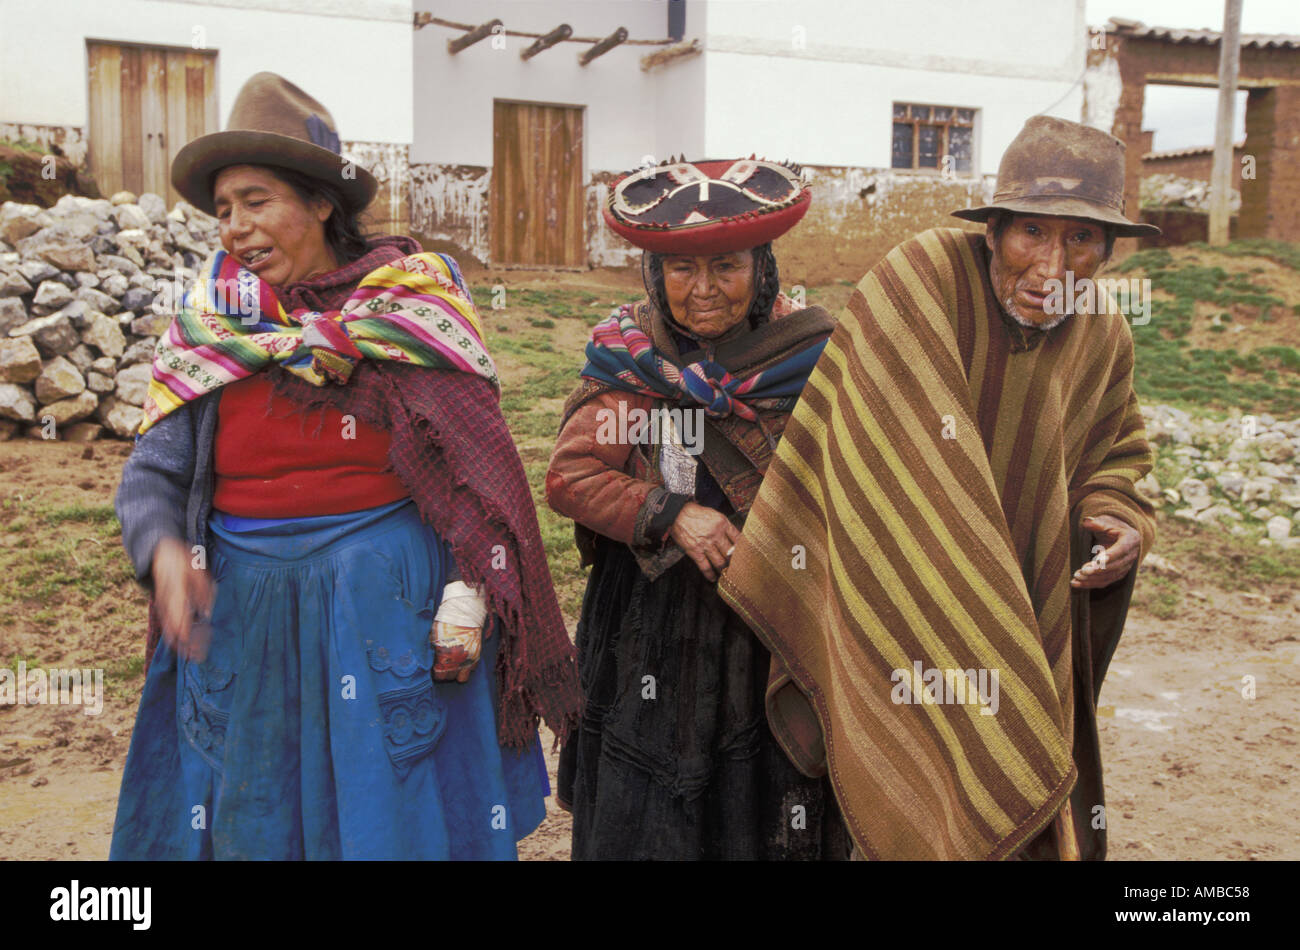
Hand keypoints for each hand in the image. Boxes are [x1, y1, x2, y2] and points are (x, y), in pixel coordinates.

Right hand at [151, 536, 215, 661]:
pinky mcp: (162, 604)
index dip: (184, 632)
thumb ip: (204, 593)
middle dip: (184, 643)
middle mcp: (167, 600)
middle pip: (174, 626)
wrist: (162, 553)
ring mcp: (162, 603)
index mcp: (177, 591)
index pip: (180, 616)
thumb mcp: (198, 573)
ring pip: (168, 626)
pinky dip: (173, 633)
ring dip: (179, 642)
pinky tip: (180, 644)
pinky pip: (166, 621)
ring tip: (190, 655)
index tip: (190, 645)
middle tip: (195, 657)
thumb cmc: (185, 562)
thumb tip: (207, 613)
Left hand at [431, 620, 490, 682]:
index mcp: (443, 657)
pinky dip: (468, 666)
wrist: (464, 613)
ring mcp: (467, 659)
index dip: (436, 672)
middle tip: (444, 664)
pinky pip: (472, 668)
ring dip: (458, 673)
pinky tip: (463, 659)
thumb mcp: (433, 636)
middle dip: (446, 672)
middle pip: (449, 677)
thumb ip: (431, 650)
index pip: (439, 676)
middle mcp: (456, 661)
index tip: (435, 667)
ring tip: (454, 665)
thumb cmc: (445, 622)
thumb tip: (427, 659)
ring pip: (462, 678)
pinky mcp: (476, 655)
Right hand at [668, 501, 740, 581]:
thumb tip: (733, 537)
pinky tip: (713, 579)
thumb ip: (723, 525)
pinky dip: (710, 574)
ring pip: (720, 562)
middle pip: (731, 552)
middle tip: (738, 567)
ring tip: (727, 574)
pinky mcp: (695, 551)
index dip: (743, 548)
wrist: (676, 513)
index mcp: (722, 523)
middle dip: (735, 561)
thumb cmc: (694, 512)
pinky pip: (705, 566)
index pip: (738, 538)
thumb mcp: (713, 514)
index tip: (745, 554)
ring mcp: (706, 544)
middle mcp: (716, 534)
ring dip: (724, 569)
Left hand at [1072, 515, 1140, 588]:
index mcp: (1131, 539)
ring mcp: (1126, 566)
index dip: (1110, 556)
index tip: (1097, 560)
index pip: (1122, 549)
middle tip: (1083, 570)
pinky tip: (1076, 583)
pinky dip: (1090, 583)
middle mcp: (1131, 555)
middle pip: (1116, 566)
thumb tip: (1087, 521)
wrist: (1116, 534)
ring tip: (1076, 576)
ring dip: (1093, 578)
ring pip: (1110, 576)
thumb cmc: (1110, 525)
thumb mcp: (1105, 521)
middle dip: (1099, 570)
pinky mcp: (1118, 574)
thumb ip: (1097, 522)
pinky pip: (1105, 581)